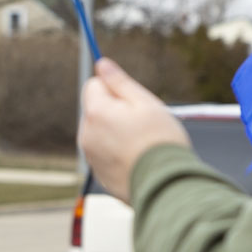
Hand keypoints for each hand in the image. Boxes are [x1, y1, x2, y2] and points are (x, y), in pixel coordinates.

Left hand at [78, 58, 188, 203]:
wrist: (165, 186)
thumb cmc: (159, 142)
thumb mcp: (145, 102)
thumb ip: (119, 82)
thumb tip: (102, 64)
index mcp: (96, 112)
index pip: (93, 85)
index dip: (114, 88)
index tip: (132, 99)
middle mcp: (87, 134)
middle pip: (96, 110)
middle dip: (114, 111)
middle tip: (142, 123)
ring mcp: (91, 157)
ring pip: (101, 132)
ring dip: (116, 132)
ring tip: (142, 143)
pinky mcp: (99, 174)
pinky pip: (106, 154)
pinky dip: (118, 153)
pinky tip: (138, 159)